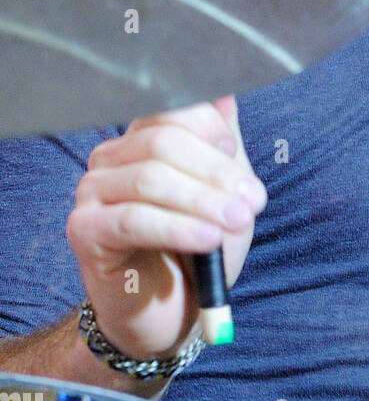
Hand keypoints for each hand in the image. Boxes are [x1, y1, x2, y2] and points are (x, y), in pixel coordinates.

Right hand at [66, 95, 266, 360]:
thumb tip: (226, 87)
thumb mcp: (222, 188)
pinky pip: (133, 219)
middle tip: (252, 202)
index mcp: (143, 137)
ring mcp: (92, 192)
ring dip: (203, 200)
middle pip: (164, 143)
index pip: (172, 109)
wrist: (171, 313)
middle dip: (215, 171)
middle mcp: (112, 157)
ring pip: (151, 178)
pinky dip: (177, 227)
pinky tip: (207, 239)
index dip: (211, 130)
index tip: (239, 159)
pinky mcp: (84, 230)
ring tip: (237, 221)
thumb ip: (221, 138)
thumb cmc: (197, 246)